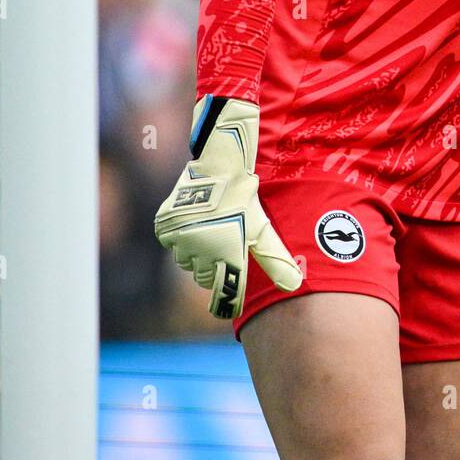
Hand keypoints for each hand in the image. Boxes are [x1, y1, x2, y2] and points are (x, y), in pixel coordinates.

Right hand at [154, 96, 302, 318]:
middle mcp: (202, 252)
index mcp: (227, 255)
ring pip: (185, 262)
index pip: (224, 289)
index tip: (228, 288)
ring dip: (194, 253)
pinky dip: (178, 238)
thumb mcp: (260, 230)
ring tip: (207, 229)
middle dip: (211, 266)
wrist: (219, 170)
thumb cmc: (243, 201)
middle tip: (220, 244)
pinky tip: (191, 222)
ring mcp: (182, 240)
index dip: (227, 289)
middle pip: (202, 277)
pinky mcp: (165, 229)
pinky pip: (171, 245)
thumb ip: (275, 261)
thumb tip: (294, 286)